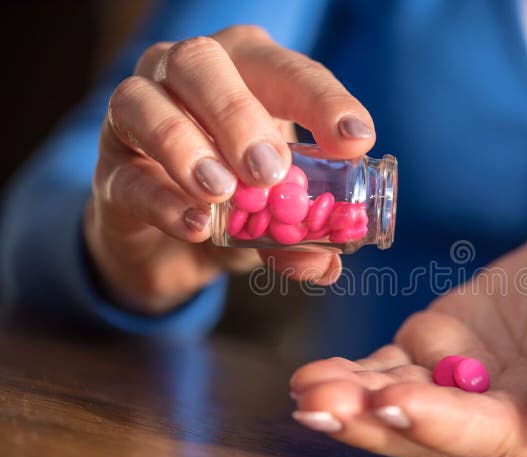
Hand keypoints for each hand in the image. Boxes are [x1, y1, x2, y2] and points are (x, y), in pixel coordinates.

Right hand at [85, 25, 375, 312]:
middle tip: (270, 170)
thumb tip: (326, 263)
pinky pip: (126, 174)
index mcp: (246, 74)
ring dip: (186, 146)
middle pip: (200, 63)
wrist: (169, 240)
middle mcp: (186, 79)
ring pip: (143, 101)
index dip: (322, 100)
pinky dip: (160, 199)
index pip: (285, 70)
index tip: (355, 139)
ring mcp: (137, 117)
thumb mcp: (277, 219)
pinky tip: (194, 225)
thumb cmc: (237, 204)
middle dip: (238, 115)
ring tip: (224, 193)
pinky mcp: (110, 170)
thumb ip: (301, 239)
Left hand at [289, 227, 526, 456]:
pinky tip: (314, 375)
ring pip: (400, 405)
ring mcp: (467, 388)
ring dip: (350, 402)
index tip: (394, 402)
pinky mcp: (441, 354)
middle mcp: (504, 422)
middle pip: (431, 435)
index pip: (494, 436)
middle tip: (320, 407)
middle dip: (374, 423)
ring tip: (306, 390)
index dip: (442, 424)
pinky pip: (391, 370)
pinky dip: (353, 375)